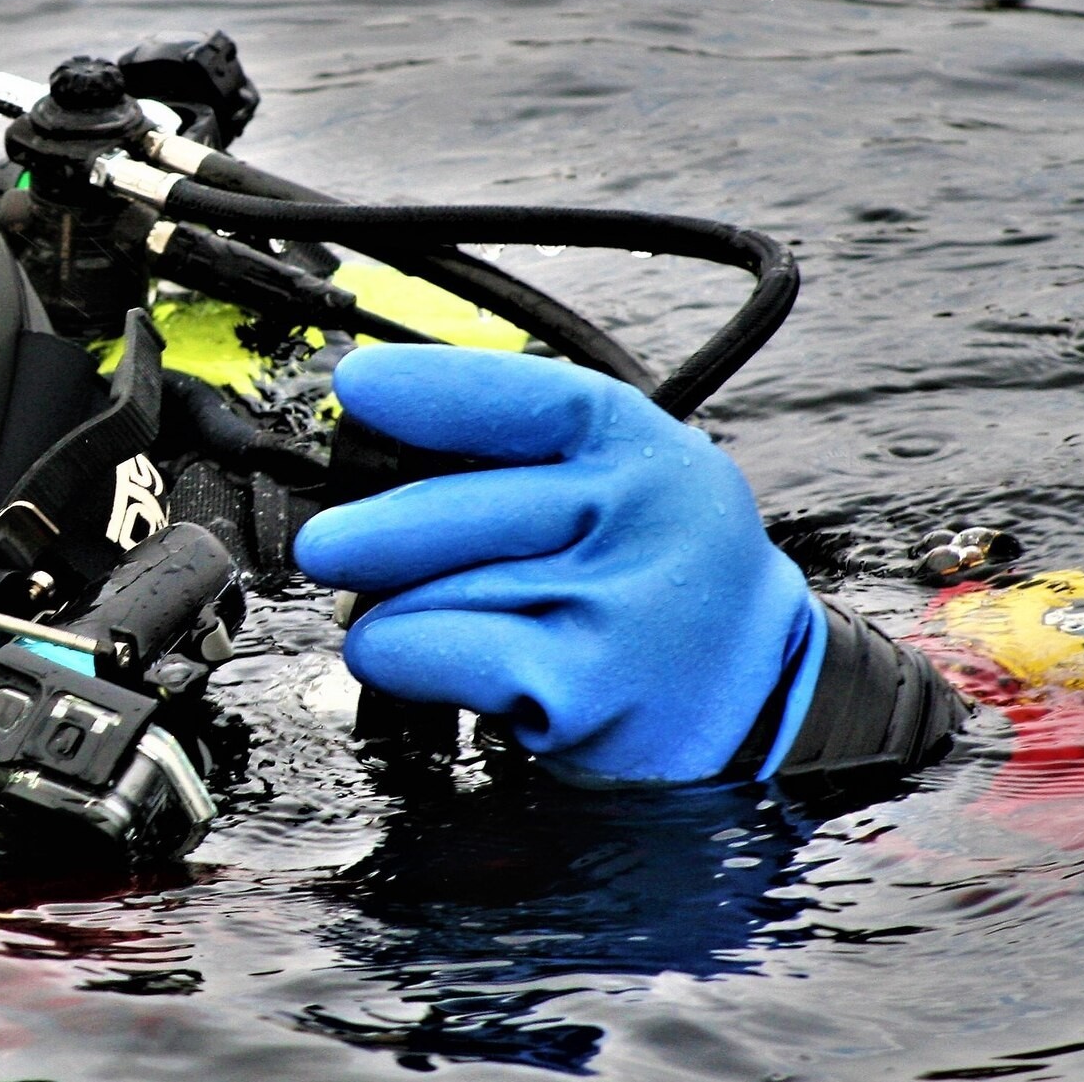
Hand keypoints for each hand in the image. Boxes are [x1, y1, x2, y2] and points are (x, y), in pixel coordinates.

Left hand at [294, 345, 823, 784]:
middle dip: (368, 532)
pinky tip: (401, 655)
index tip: (357, 386)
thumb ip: (534, 461)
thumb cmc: (651, 576)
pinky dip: (398, 656)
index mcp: (644, 449)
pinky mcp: (580, 689)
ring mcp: (611, 606)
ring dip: (384, 608)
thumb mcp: (627, 486)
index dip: (432, 388)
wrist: (760, 696)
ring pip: (432, 590)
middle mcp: (636, 518)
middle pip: (456, 508)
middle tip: (324, 546)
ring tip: (382, 614)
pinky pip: (438, 653)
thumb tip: (378, 451)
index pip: (528, 399)